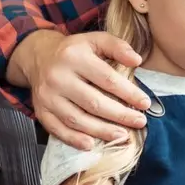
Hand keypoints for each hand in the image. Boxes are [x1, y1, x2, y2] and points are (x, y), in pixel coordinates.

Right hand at [17, 30, 150, 149]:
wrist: (39, 56)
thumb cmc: (76, 50)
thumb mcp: (96, 40)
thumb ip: (118, 47)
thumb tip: (137, 60)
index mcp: (74, 57)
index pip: (107, 79)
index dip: (129, 93)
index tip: (145, 103)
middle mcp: (58, 77)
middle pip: (93, 102)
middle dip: (120, 115)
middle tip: (140, 122)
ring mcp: (47, 96)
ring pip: (76, 119)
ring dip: (102, 131)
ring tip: (123, 135)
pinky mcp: (40, 110)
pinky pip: (57, 129)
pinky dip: (74, 139)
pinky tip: (91, 144)